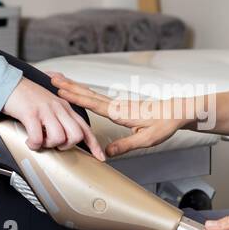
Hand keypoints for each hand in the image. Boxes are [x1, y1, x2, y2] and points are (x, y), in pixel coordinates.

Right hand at [1, 78, 105, 160]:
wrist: (8, 83)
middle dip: (66, 146)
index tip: (99, 156)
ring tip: (39, 141)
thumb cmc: (27, 96)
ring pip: (58, 138)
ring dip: (48, 145)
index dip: (94, 144)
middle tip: (54, 144)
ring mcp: (45, 110)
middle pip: (76, 135)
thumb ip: (59, 117)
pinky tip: (30, 141)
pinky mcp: (31, 114)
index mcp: (65, 107)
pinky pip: (37, 138)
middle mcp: (58, 108)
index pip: (85, 127)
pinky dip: (33, 144)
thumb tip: (64, 136)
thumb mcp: (50, 105)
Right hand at [48, 72, 187, 157]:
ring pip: (92, 94)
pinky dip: (85, 92)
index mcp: (120, 113)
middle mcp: (116, 106)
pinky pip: (97, 97)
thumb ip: (127, 145)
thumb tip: (108, 152)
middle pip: (88, 94)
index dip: (77, 98)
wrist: (175, 113)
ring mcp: (118, 104)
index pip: (94, 104)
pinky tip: (81, 92)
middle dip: (70, 86)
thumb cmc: (163, 124)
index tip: (61, 91)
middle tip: (52, 77)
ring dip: (75, 87)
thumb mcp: (147, 139)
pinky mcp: (120, 105)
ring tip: (61, 80)